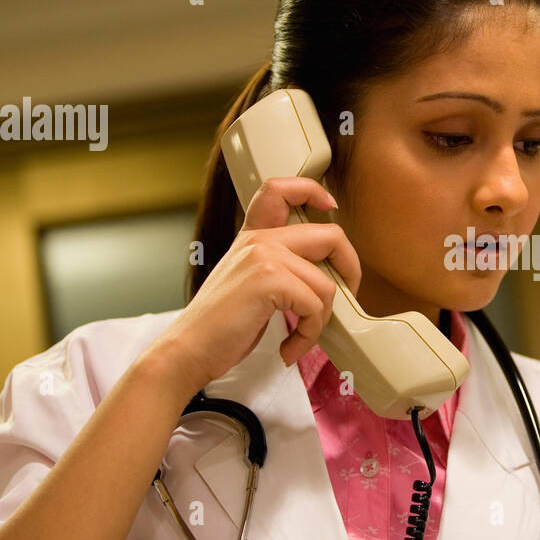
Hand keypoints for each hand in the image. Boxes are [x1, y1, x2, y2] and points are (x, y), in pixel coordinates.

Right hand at [150, 177, 360, 391]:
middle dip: (350, 269)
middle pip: (331, 236)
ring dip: (320, 321)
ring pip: (327, 284)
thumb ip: (279, 269)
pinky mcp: (268, 279)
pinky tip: (290, 347)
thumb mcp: (248, 285)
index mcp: (253, 238)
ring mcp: (264, 256)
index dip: (312, 190)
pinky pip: (315, 306)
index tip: (329, 206)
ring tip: (301, 338)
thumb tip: (326, 278)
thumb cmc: (220, 327)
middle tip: (344, 296)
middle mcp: (259, 240)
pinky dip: (309, 334)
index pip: (280, 189)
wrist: (189, 349)